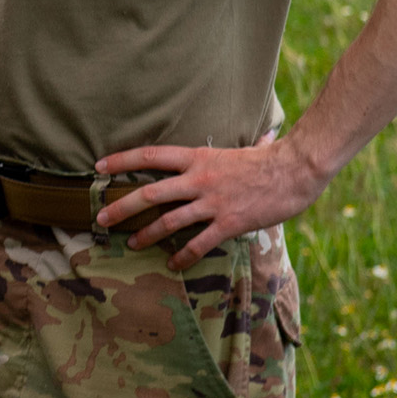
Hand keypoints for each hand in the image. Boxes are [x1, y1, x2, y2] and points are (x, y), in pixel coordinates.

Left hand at [93, 134, 328, 267]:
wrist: (297, 170)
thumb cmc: (273, 159)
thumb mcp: (246, 148)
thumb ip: (241, 147)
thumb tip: (262, 134)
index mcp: (198, 157)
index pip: (150, 155)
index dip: (121, 160)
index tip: (99, 166)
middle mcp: (199, 179)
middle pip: (150, 192)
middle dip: (121, 206)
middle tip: (101, 218)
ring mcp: (212, 202)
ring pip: (169, 220)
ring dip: (146, 234)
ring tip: (131, 243)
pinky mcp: (228, 223)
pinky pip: (199, 243)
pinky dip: (183, 254)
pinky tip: (173, 262)